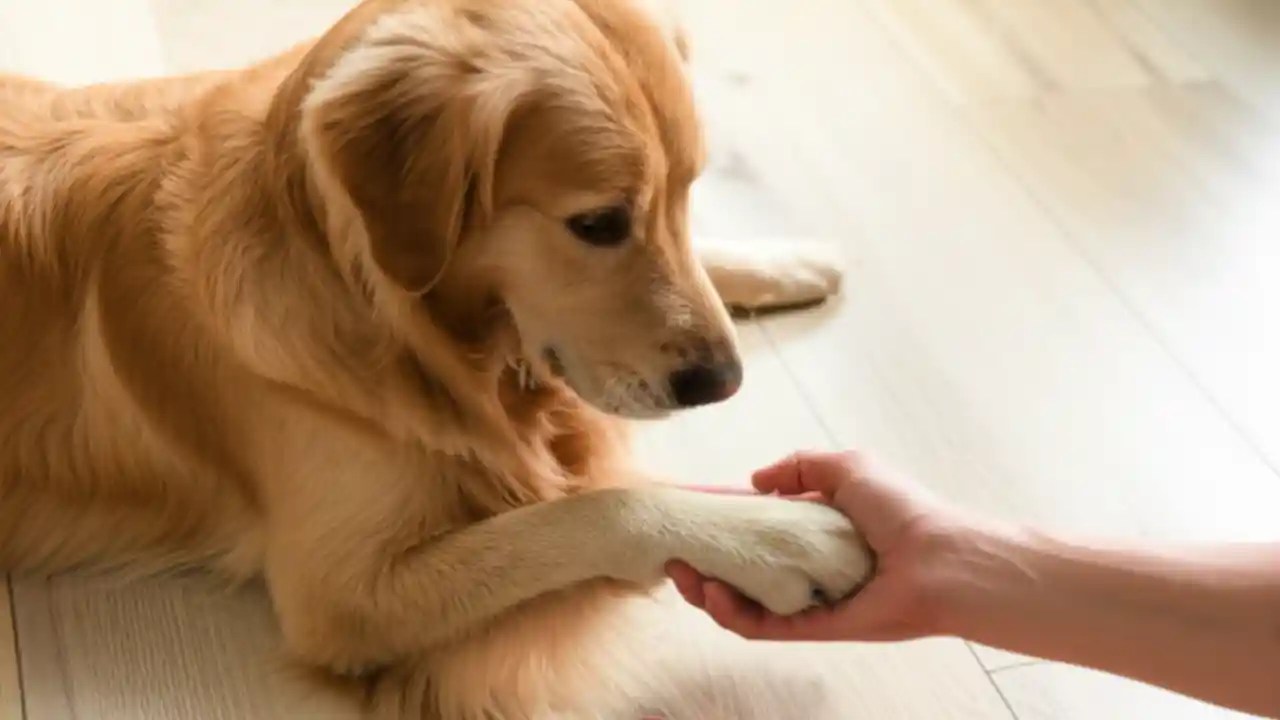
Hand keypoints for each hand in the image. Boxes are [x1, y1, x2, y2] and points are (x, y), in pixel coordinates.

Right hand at [667, 450, 984, 640]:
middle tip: (673, 550)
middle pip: (738, 565)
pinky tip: (712, 593)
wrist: (941, 561)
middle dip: (699, 558)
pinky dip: (730, 613)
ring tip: (683, 573)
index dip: (716, 514)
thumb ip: (801, 466)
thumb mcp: (849, 466)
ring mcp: (805, 597)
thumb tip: (754, 480)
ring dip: (704, 589)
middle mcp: (804, 563)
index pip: (752, 521)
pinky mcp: (811, 628)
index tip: (681, 506)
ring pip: (741, 600)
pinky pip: (761, 626)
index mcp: (812, 525)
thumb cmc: (903, 509)